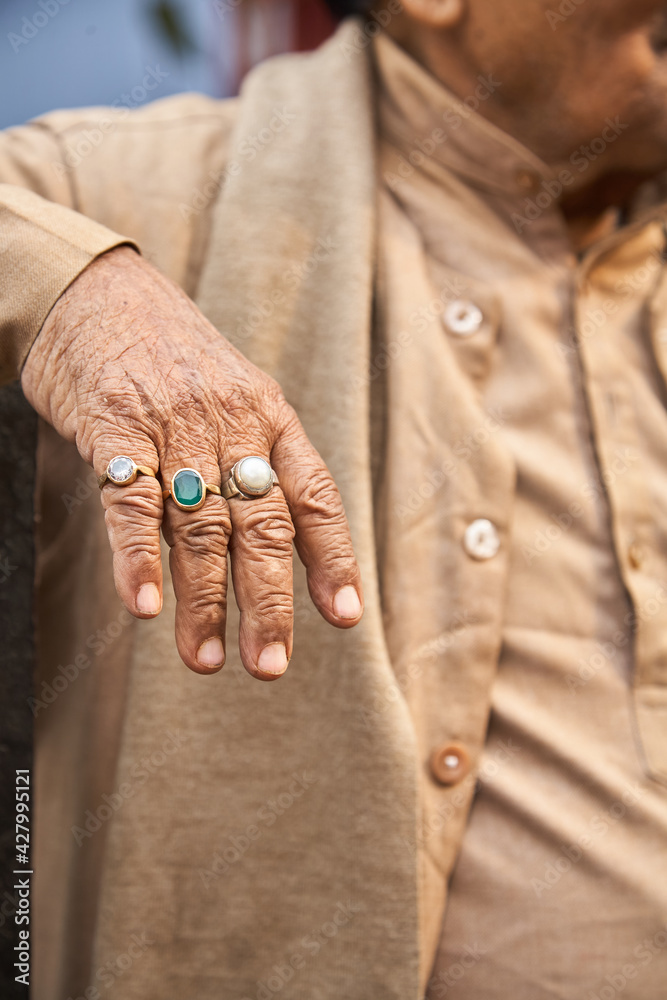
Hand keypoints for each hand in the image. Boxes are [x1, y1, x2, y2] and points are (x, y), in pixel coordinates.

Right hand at [21, 246, 362, 678]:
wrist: (99, 289)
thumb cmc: (170, 354)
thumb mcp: (234, 393)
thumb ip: (253, 458)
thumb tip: (268, 544)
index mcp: (270, 415)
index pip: (314, 494)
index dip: (331, 558)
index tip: (343, 617)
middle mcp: (232, 422)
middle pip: (261, 523)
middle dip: (268, 600)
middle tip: (268, 665)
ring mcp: (174, 424)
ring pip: (200, 523)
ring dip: (203, 599)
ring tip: (204, 659)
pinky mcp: (115, 424)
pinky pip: (132, 500)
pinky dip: (139, 557)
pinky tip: (145, 606)